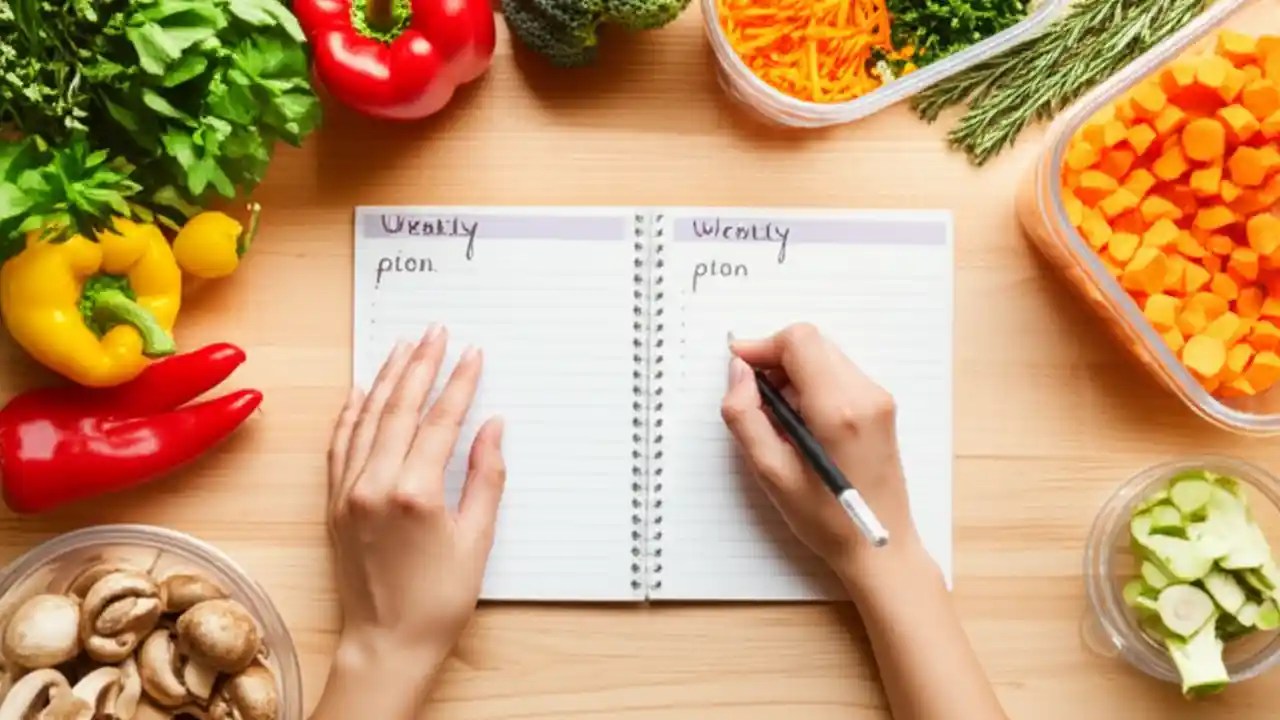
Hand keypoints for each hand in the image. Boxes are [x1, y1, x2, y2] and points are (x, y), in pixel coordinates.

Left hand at [327, 325, 504, 669]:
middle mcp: (373, 486)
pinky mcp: (333, 503)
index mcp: (413, 494)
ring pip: (365, 419)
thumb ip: (485, 477)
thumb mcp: (476, 539)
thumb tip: (493, 427)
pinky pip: (340, 444)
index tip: (471, 355)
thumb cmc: (437, 601)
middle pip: (399, 409)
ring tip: (403, 348)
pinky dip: (351, 413)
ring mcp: (347, 492)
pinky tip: (361, 392)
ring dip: (385, 379)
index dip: (458, 384)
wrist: (386, 643)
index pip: (439, 421)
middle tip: (435, 333)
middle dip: (420, 366)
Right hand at [720, 323, 927, 589]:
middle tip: (756, 401)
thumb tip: (739, 373)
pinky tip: (802, 425)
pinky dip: (812, 387)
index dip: (762, 347)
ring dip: (793, 376)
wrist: (880, 548)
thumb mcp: (771, 472)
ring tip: (780, 422)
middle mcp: (866, 394)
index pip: (799, 341)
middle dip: (776, 362)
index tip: (738, 369)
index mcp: (839, 409)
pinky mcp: (882, 408)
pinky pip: (838, 376)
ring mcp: (879, 399)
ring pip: (824, 357)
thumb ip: (746, 416)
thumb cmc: (825, 520)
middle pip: (812, 344)